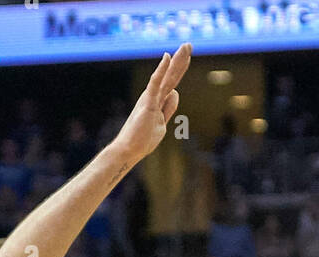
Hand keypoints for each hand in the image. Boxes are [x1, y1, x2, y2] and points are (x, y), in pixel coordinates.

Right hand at [112, 45, 191, 164]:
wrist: (129, 150)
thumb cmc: (142, 140)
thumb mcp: (162, 124)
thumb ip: (168, 108)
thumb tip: (175, 93)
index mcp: (157, 100)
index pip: (172, 82)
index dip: (180, 69)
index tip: (188, 55)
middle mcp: (153, 96)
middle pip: (171, 76)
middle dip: (181, 60)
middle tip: (189, 44)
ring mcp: (151, 98)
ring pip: (167, 77)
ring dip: (177, 61)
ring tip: (186, 46)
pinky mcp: (147, 103)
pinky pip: (155, 83)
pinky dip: (161, 70)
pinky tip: (167, 57)